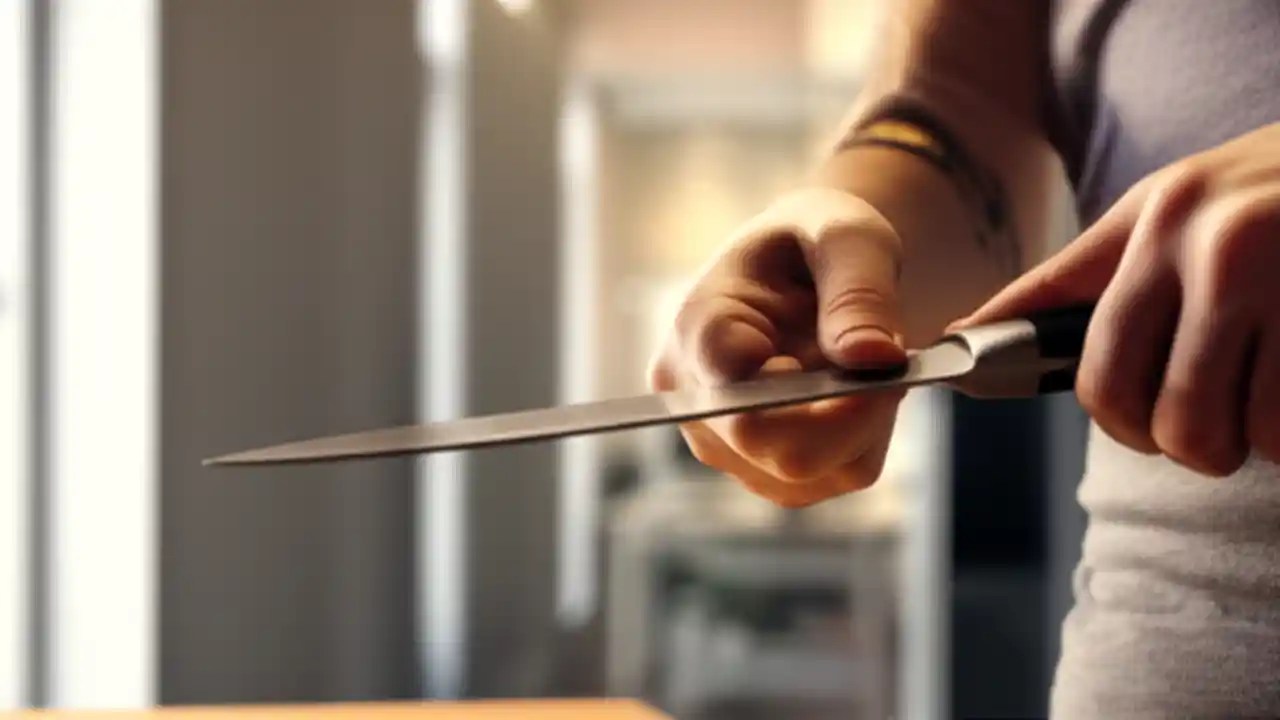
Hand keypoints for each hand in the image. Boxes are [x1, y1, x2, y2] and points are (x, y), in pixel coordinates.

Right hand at [648, 188, 908, 506]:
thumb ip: (858, 293)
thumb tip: (874, 358)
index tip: (881, 360)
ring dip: (860, 427)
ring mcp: (719, 441)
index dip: (821, 398)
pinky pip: (828, 479)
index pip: (736, 398)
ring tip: (862, 364)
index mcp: (698, 328)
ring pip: (809, 473)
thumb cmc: (818, 240)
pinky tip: (853, 392)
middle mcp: (692, 398)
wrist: (806, 264)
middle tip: (892, 359)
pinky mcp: (755, 467)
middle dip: (855, 415)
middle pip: (778, 450)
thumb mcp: (847, 238)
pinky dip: (859, 441)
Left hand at [954, 123, 1279, 474]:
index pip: (1061, 324)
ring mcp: (1273, 279)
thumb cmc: (1276, 199)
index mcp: (1155, 218)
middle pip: (1132, 405)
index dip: (1041, 384)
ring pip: (1214, 431)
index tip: (1012, 394)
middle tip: (1201, 428)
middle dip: (1166, 440)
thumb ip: (1090, 274)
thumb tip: (974, 331)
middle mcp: (1205, 244)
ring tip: (1266, 397)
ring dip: (1244, 440)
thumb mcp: (1180, 207)